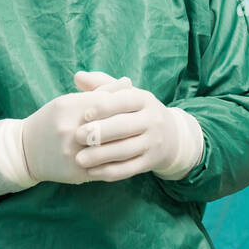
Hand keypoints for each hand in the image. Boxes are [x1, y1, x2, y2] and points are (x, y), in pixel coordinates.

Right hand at [18, 75, 141, 185]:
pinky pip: (104, 168)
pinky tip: (128, 157)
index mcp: (68, 108)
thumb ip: (99, 92)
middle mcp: (70, 131)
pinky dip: (118, 163)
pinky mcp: (76, 172)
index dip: (124, 102)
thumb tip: (128, 82)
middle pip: (110, 126)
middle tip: (145, 123)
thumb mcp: (69, 101)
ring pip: (109, 150)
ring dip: (127, 145)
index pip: (104, 102)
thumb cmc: (50, 119)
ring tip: (141, 140)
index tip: (138, 102)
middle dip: (129, 125)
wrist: (25, 150)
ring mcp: (73, 154)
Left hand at [72, 83, 203, 181]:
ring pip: (126, 150)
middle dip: (100, 132)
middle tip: (77, 136)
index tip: (85, 114)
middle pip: (125, 126)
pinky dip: (109, 171)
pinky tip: (91, 172)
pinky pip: (129, 169)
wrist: (171, 137)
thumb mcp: (126, 95)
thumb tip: (78, 76)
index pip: (124, 101)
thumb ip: (102, 85)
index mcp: (144, 99)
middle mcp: (152, 120)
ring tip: (79, 159)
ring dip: (101, 155)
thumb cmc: (137, 111)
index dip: (104, 106)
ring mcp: (153, 143)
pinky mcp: (151, 162)